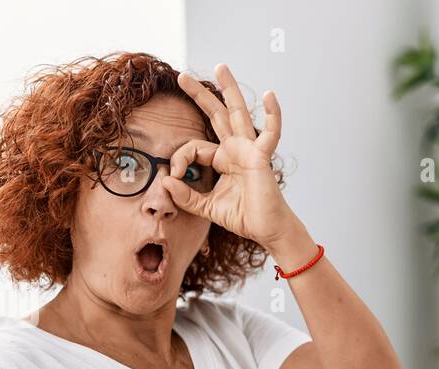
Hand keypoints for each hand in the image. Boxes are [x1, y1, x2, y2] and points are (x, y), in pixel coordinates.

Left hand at [166, 64, 299, 250]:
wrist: (267, 231)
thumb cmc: (243, 217)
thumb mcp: (206, 208)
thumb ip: (186, 196)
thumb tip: (164, 181)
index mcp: (223, 159)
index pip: (194, 147)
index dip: (179, 158)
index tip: (172, 176)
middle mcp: (236, 150)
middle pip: (216, 114)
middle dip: (199, 95)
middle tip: (182, 76)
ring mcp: (249, 150)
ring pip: (238, 113)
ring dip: (229, 89)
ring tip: (221, 67)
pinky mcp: (262, 158)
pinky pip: (271, 132)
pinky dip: (273, 114)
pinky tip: (270, 95)